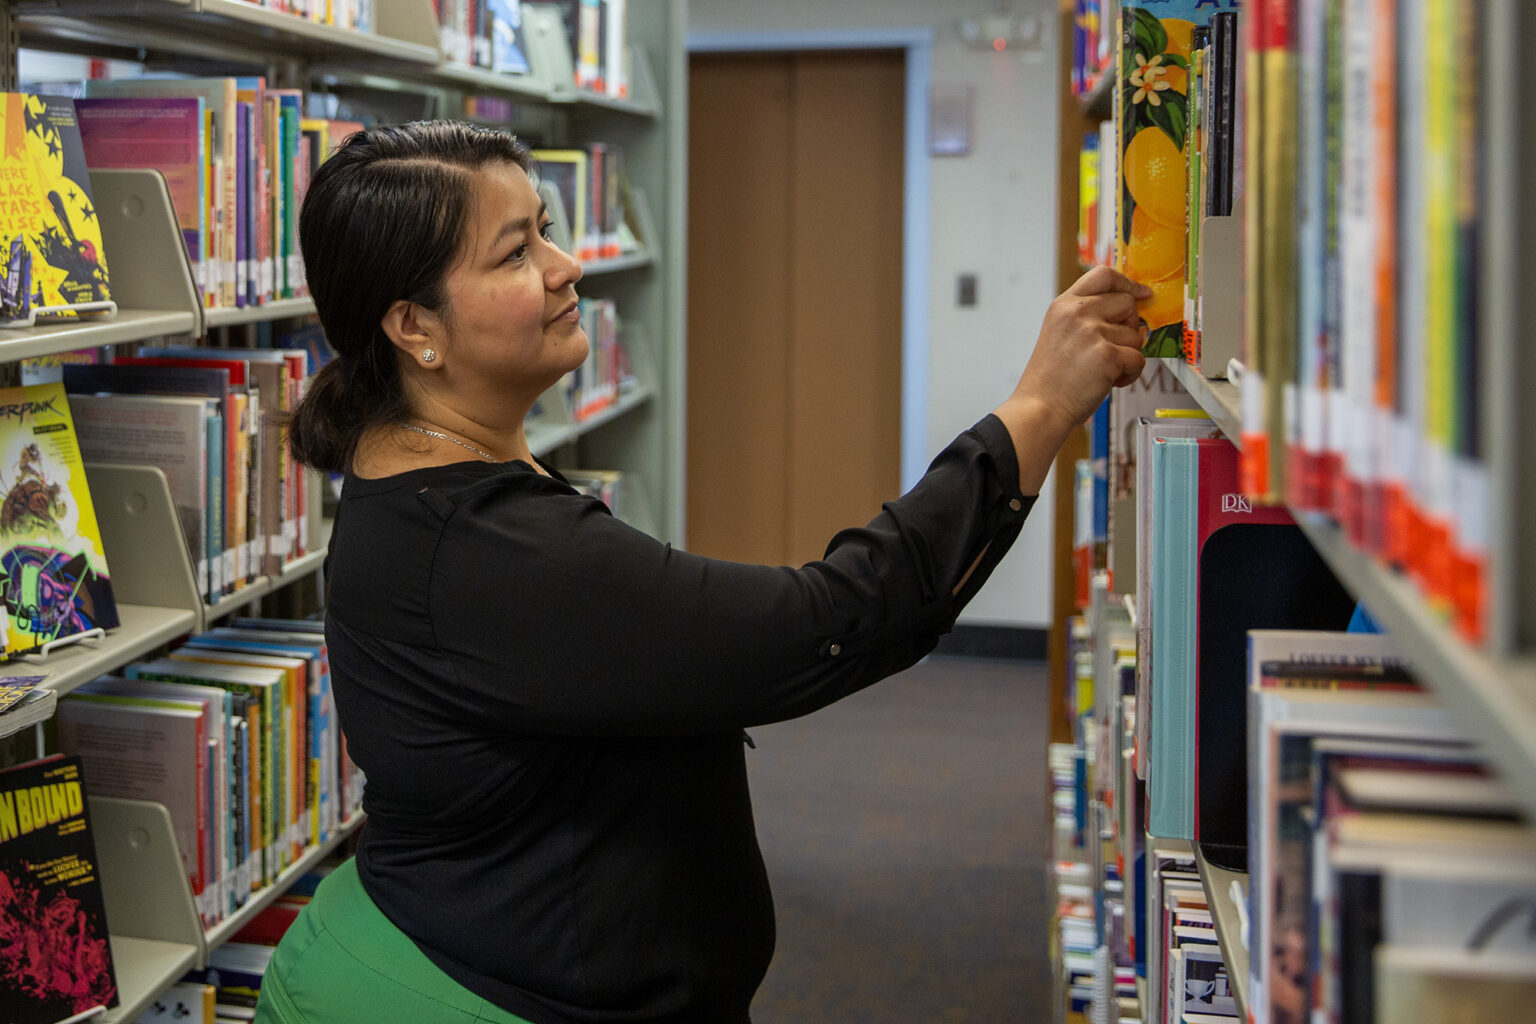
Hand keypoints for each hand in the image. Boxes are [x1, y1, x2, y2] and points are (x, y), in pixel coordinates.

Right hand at [990, 267, 1150, 493]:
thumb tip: (1129, 310)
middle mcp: (1077, 313)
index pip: (1103, 275)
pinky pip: (1138, 359)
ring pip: (1136, 335)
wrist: (1041, 408)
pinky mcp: (1107, 355)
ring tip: (1104, 370)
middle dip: (1130, 326)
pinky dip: (1130, 374)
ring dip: (1128, 355)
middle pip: (1127, 303)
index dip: (1127, 283)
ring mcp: (1092, 332)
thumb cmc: (1051, 379)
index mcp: (1063, 305)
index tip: (1141, 293)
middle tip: (1113, 348)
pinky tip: (1110, 382)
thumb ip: (1085, 316)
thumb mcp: (1059, 333)